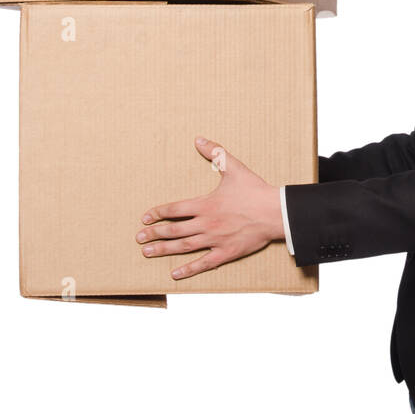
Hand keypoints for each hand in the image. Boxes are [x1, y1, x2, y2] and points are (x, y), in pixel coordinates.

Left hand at [137, 136, 285, 279]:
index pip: (174, 209)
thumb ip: (215, 153)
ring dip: (163, 250)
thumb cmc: (255, 191)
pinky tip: (174, 274)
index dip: (158, 213)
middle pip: (173, 230)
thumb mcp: (234, 167)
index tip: (145, 218)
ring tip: (147, 253)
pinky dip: (188, 269)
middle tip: (139, 238)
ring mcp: (214, 240)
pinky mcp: (225, 252)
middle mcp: (206, 223)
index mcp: (205, 204)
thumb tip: (199, 140)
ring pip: (183, 247)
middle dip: (154, 234)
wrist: (275, 212)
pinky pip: (203, 263)